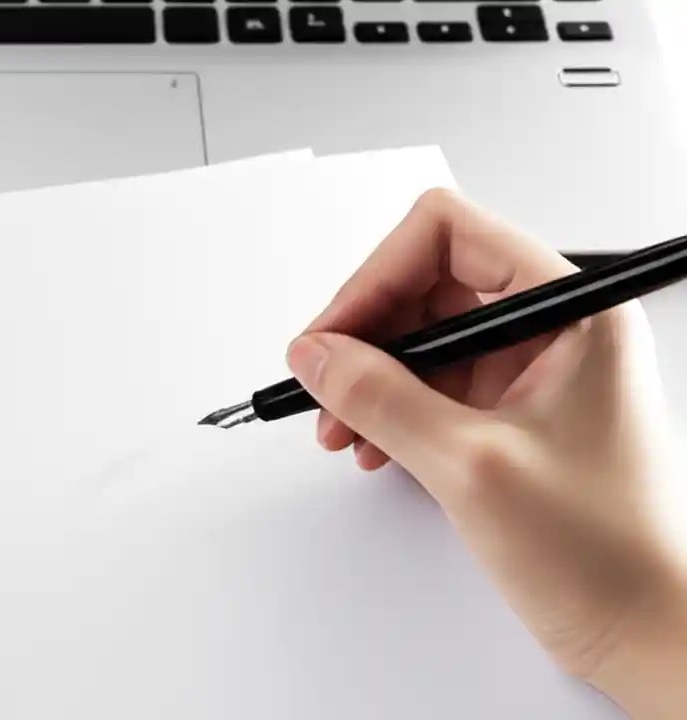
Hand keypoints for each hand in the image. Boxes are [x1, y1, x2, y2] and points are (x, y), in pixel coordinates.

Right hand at [286, 190, 686, 718]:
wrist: (645, 633)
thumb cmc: (606, 553)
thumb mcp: (472, 466)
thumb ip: (382, 399)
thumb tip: (317, 355)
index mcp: (571, 312)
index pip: (450, 235)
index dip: (378, 276)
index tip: (334, 333)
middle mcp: (552, 329)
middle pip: (427, 284)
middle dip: (365, 335)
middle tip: (324, 383)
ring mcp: (531, 371)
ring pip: (421, 337)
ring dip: (368, 376)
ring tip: (343, 427)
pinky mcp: (509, 412)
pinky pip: (430, 384)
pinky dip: (388, 407)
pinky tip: (371, 443)